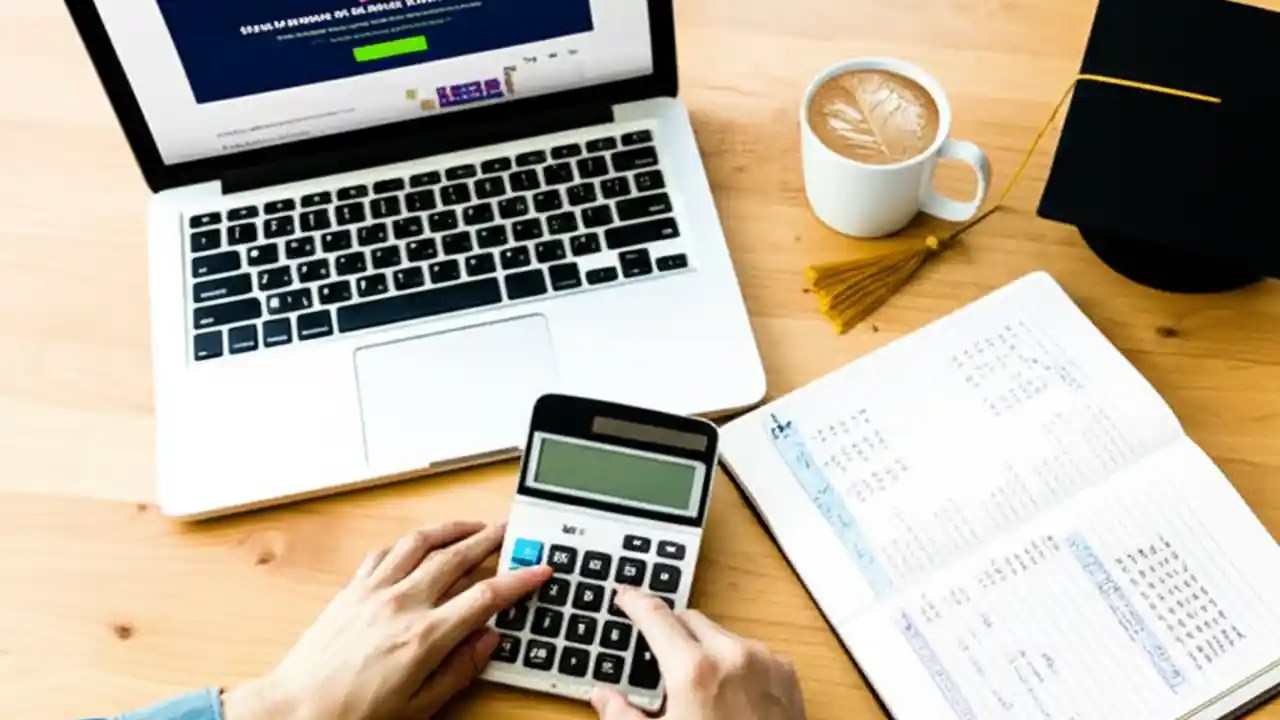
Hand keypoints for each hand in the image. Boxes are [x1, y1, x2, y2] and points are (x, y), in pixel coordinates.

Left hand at [222, 521, 551, 719]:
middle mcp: (401, 605)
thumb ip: (459, 669)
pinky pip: (386, 552)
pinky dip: (410, 543)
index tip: (537, 569)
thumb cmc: (351, 717)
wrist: (293, 711)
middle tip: (511, 531)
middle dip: (490, 540)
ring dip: (452, 529)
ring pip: (421, 543)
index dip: (518, 579)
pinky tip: (420, 544)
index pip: (485, 596)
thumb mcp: (419, 707)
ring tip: (472, 526)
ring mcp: (374, 592)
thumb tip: (488, 640)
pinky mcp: (351, 590)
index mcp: (424, 637)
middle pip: (457, 557)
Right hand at [591, 587, 805, 719]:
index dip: (635, 602)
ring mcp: (763, 659)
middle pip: (689, 619)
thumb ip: (624, 717)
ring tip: (698, 685)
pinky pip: (751, 650)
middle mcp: (731, 655)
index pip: (655, 616)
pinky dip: (736, 660)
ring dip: (704, 646)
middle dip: (670, 629)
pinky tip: (730, 691)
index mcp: (694, 671)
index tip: (625, 595)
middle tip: (659, 654)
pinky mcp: (785, 671)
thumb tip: (604, 696)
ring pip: (721, 633)